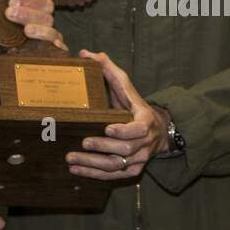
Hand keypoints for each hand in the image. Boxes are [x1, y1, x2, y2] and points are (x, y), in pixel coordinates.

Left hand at [0, 0, 65, 66]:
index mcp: (32, 6)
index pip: (45, 2)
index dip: (31, 2)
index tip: (10, 2)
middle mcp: (38, 22)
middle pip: (49, 17)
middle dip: (30, 15)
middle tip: (8, 14)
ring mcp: (36, 40)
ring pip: (53, 34)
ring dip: (40, 30)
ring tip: (23, 31)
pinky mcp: (32, 56)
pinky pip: (53, 53)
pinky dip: (56, 48)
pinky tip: (50, 45)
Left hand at [66, 50, 169, 179]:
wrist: (158, 131)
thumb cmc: (136, 107)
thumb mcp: (127, 88)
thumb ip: (109, 71)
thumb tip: (87, 53)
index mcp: (145, 121)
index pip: (138, 129)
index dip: (124, 130)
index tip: (108, 128)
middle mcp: (145, 143)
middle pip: (125, 149)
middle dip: (103, 147)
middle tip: (83, 142)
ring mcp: (139, 159)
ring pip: (116, 165)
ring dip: (93, 164)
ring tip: (71, 159)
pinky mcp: (132, 171)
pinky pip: (112, 176)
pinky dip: (93, 174)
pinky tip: (75, 170)